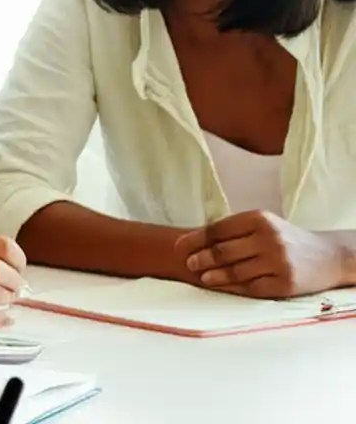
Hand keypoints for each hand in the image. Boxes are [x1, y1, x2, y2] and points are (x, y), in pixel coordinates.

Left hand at [176, 211, 347, 297]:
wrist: (328, 256)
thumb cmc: (284, 238)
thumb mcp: (262, 225)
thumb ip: (232, 231)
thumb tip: (192, 241)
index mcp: (259, 219)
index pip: (217, 229)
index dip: (194, 239)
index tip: (178, 247)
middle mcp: (269, 239)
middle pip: (222, 251)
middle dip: (200, 258)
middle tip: (188, 264)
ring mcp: (278, 262)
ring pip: (234, 271)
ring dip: (213, 276)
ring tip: (201, 277)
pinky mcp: (285, 284)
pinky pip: (250, 288)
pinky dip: (232, 287)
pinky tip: (221, 286)